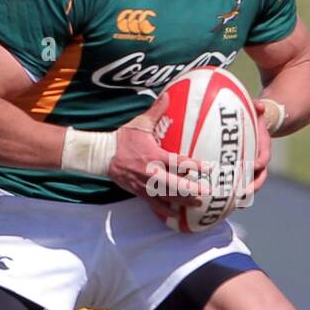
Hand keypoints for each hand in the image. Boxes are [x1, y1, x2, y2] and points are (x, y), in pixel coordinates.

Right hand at [108, 93, 210, 217]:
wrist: (102, 155)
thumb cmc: (122, 138)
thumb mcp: (140, 123)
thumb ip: (156, 111)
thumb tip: (168, 95)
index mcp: (154, 156)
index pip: (178, 162)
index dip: (194, 166)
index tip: (208, 168)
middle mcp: (152, 173)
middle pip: (176, 185)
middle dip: (192, 190)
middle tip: (207, 193)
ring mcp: (145, 185)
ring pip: (167, 197)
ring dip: (183, 201)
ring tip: (197, 205)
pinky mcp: (139, 192)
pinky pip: (153, 204)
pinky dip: (164, 210)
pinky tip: (174, 215)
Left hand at [239, 98, 276, 202]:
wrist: (254, 129)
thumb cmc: (252, 119)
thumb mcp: (255, 111)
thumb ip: (257, 107)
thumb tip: (259, 105)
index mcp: (263, 150)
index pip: (264, 158)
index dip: (260, 162)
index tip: (254, 165)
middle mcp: (258, 163)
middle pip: (260, 178)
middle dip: (253, 187)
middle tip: (243, 192)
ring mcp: (251, 171)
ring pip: (250, 187)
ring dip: (243, 195)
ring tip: (233, 203)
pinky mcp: (241, 176)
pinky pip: (238, 187)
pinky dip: (232, 195)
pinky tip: (220, 202)